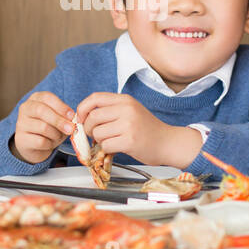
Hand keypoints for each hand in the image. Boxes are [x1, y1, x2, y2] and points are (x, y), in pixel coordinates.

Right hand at [12, 91, 75, 164]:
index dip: (61, 106)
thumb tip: (72, 119)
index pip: (47, 97)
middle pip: (41, 110)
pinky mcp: (21, 139)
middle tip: (70, 128)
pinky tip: (49, 143)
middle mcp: (25, 109)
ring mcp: (21, 124)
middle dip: (59, 120)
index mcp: (35, 99)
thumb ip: (64, 116)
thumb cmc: (49, 128)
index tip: (72, 115)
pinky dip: (50, 144)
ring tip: (58, 136)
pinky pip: (40, 141)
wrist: (35, 146)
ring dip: (56, 134)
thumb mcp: (58, 118)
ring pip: (43, 127)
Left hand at [75, 93, 202, 168]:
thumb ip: (111, 110)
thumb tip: (84, 116)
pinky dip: (107, 149)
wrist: (168, 142)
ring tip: (111, 141)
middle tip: (94, 135)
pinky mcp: (129, 141)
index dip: (82, 108)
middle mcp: (127, 109)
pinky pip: (105, 145)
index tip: (80, 119)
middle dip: (88, 128)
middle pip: (93, 116)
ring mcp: (129, 125)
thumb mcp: (131, 111)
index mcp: (125, 100)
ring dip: (100, 140)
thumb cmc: (147, 129)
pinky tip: (117, 148)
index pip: (95, 98)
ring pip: (97, 133)